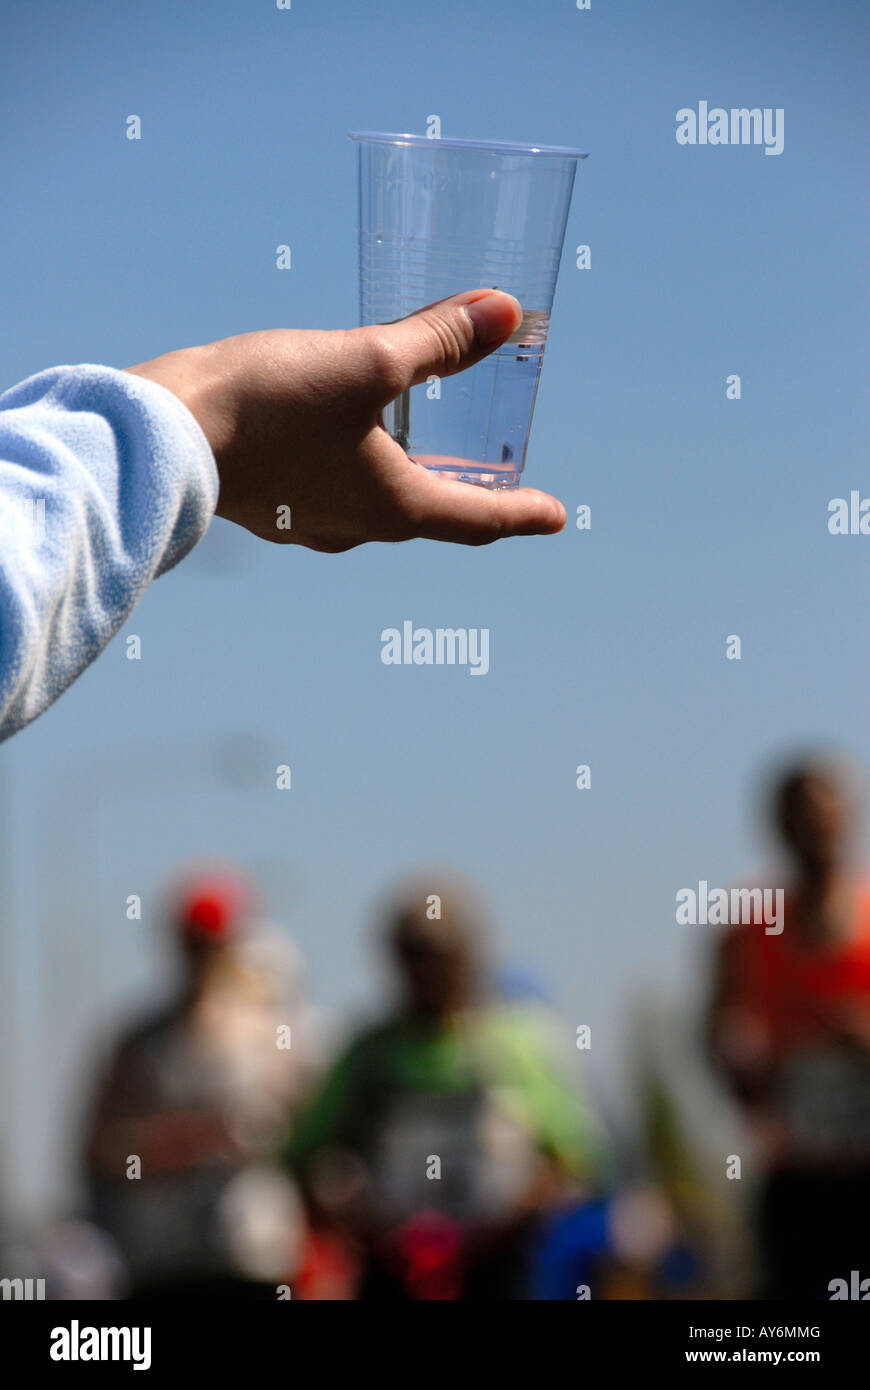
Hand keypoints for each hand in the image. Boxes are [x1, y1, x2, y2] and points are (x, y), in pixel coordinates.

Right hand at [126, 289, 565, 550]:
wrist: (163, 431)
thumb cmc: (271, 403)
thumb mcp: (367, 362)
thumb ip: (439, 340)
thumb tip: (506, 312)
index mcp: (395, 509)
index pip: (478, 519)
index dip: (522, 512)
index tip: (557, 516)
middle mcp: (356, 527)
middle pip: (429, 515)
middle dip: (465, 495)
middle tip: (494, 480)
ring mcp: (309, 519)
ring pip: (377, 502)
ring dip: (409, 478)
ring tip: (425, 448)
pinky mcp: (269, 499)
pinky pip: (331, 486)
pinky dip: (358, 464)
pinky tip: (346, 434)